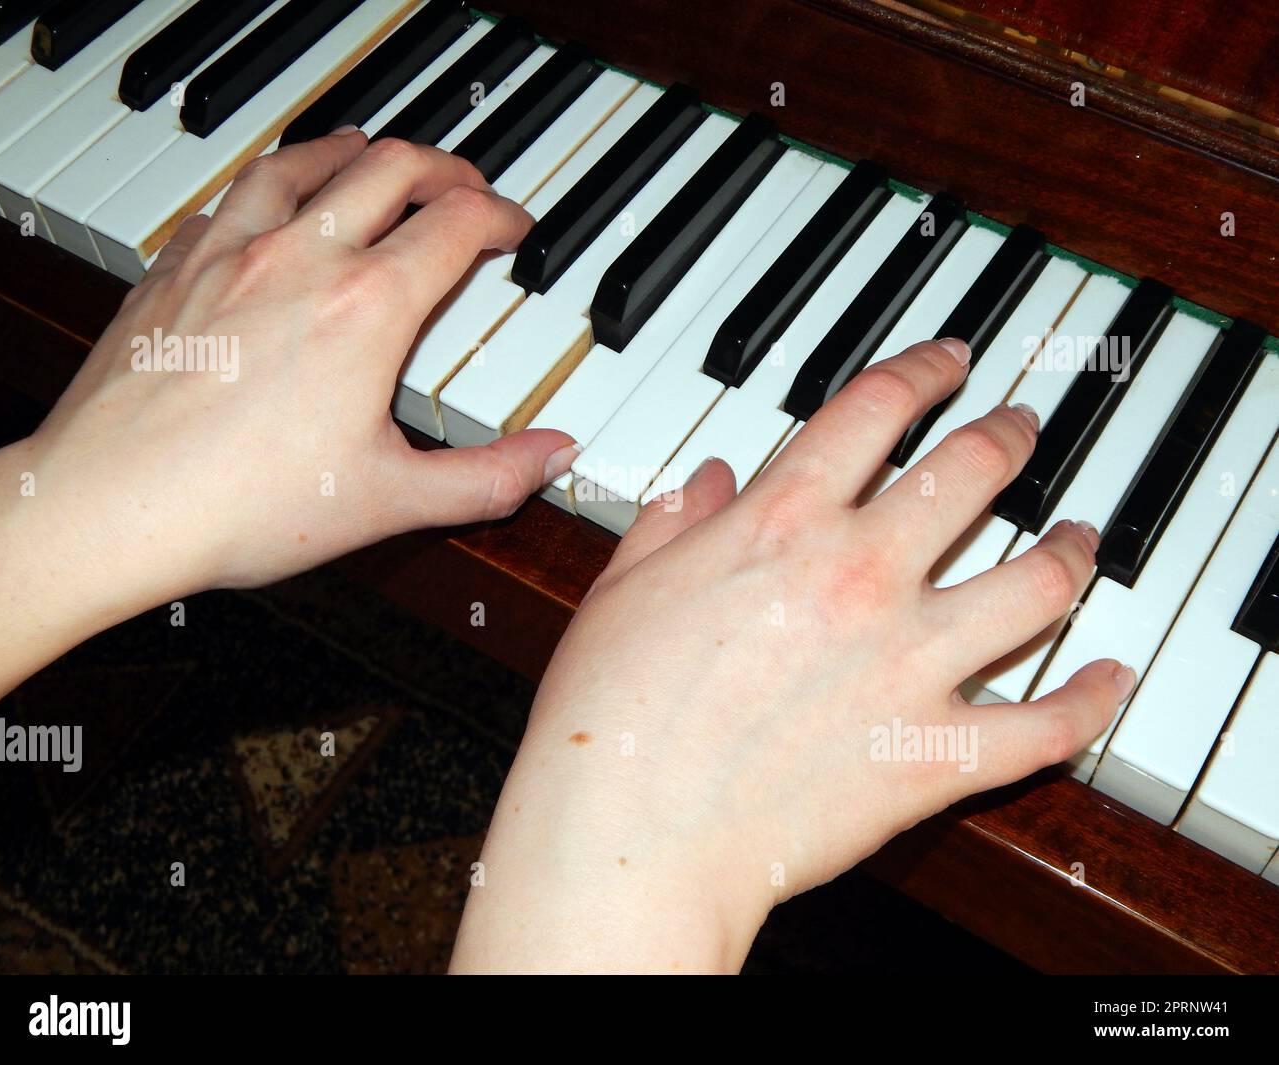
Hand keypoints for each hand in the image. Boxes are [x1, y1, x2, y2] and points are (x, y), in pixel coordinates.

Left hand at [0, 133, 575, 705]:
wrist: (111, 506)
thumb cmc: (242, 504)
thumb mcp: (390, 501)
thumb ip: (486, 479)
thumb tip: (551, 457)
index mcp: (366, 307)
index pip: (456, 225)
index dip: (500, 217)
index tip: (512, 229)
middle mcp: (300, 259)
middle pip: (389, 170)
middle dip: (442, 168)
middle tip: (463, 184)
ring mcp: (228, 253)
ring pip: (301, 163)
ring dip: (351, 152)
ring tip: (371, 155)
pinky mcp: (173, 268)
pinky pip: (228, 198)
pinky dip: (267, 186)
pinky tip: (269, 205)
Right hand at [452, 338, 1133, 972]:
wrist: (630, 833)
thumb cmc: (610, 713)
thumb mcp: (625, 588)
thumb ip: (675, 521)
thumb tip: (710, 481)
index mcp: (783, 522)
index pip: (878, 407)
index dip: (924, 369)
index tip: (946, 363)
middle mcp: (861, 575)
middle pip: (976, 470)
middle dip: (1010, 434)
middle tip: (1019, 429)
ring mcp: (911, 663)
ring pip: (1039, 583)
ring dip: (1072, 552)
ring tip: (1079, 540)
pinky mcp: (936, 753)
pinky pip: (1046, 726)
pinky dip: (1089, 701)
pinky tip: (1107, 679)